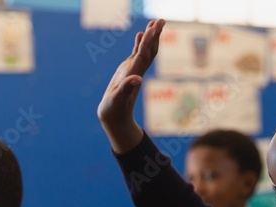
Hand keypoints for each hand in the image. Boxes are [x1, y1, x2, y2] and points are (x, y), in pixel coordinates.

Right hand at [97, 18, 164, 152]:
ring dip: (150, 37)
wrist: (115, 119)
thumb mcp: (117, 101)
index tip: (154, 27)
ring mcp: (133, 71)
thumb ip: (125, 90)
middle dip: (155, 35)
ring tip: (154, 23)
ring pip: (145, 51)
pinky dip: (140, 44)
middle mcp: (136, 71)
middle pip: (149, 50)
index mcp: (133, 75)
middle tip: (161, 19)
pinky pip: (137, 55)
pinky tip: (141, 35)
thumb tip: (137, 79)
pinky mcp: (128, 72)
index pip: (143, 54)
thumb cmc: (114, 111)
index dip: (149, 40)